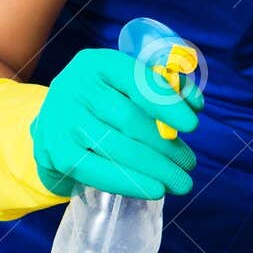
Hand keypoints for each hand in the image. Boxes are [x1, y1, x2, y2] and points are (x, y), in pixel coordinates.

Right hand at [31, 46, 203, 199]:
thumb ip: (164, 87)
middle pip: (127, 119)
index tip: (192, 126)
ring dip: (154, 168)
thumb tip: (194, 104)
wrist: (58, 122)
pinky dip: (128, 183)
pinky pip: (96, 171)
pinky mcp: (57, 152)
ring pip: (115, 147)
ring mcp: (62, 121)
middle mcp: (75, 87)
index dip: (166, 104)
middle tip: (189, 163)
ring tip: (180, 181)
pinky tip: (154, 189)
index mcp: (97, 63)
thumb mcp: (128, 84)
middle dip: (164, 145)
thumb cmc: (105, 100)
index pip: (136, 81)